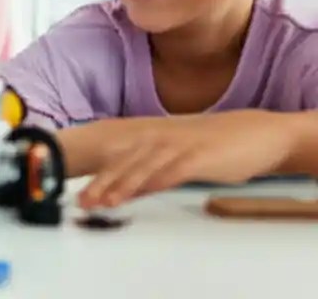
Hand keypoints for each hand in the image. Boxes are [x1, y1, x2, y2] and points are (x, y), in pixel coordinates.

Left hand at [77, 111, 300, 208]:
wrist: (257, 134)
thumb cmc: (214, 148)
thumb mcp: (178, 159)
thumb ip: (152, 172)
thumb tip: (127, 189)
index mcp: (153, 138)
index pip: (118, 158)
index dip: (96, 175)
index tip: (77, 193)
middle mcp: (160, 139)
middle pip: (124, 163)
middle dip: (101, 183)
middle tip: (82, 201)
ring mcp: (179, 146)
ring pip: (144, 167)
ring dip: (123, 184)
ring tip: (105, 202)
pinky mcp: (200, 156)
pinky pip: (173, 170)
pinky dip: (156, 181)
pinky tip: (142, 193)